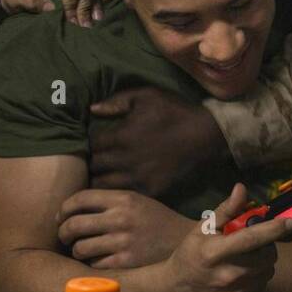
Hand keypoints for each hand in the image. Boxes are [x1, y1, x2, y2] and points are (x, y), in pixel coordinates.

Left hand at [57, 188, 195, 268]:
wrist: (184, 241)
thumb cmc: (156, 220)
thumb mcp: (136, 201)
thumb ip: (109, 202)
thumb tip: (74, 207)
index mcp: (122, 198)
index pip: (80, 198)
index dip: (64, 208)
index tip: (60, 216)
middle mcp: (120, 218)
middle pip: (74, 224)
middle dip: (63, 232)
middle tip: (63, 236)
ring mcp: (123, 241)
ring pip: (81, 248)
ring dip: (76, 250)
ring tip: (80, 250)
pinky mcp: (126, 263)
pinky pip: (95, 265)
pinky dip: (91, 264)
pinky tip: (97, 261)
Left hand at [88, 87, 228, 196]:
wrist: (203, 135)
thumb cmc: (173, 111)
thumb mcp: (145, 96)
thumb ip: (116, 102)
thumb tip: (92, 109)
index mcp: (121, 136)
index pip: (90, 145)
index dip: (88, 142)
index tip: (92, 142)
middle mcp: (125, 160)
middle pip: (94, 166)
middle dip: (92, 161)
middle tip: (94, 159)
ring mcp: (138, 178)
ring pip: (104, 185)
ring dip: (100, 179)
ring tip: (102, 174)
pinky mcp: (150, 190)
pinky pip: (124, 195)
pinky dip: (117, 191)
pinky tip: (118, 186)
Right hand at [160, 184, 291, 291]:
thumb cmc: (187, 257)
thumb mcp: (200, 230)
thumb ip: (225, 211)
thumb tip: (242, 189)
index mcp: (216, 252)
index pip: (252, 238)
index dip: (274, 228)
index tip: (291, 222)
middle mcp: (229, 275)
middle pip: (266, 256)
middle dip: (267, 246)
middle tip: (255, 243)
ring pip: (267, 273)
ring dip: (262, 263)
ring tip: (246, 260)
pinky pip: (261, 288)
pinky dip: (257, 279)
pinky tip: (241, 277)